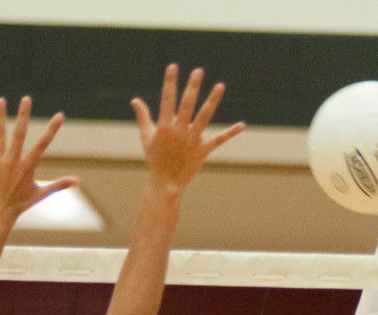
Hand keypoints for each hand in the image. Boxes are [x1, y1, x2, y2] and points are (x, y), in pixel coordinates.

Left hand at [0, 97, 76, 222]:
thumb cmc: (21, 204)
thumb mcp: (42, 193)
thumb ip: (59, 184)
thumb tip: (77, 181)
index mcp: (28, 166)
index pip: (43, 144)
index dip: (52, 129)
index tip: (60, 115)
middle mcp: (13, 160)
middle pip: (20, 133)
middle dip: (24, 115)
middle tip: (26, 98)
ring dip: (0, 117)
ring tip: (0, 100)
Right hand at [131, 64, 245, 191]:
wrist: (165, 183)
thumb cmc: (154, 159)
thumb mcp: (146, 137)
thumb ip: (142, 117)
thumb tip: (135, 100)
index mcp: (164, 127)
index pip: (167, 100)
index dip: (170, 83)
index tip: (173, 67)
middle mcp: (179, 131)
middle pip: (187, 105)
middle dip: (192, 87)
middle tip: (198, 71)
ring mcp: (192, 140)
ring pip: (204, 117)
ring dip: (212, 100)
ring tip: (220, 85)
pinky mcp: (203, 151)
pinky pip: (219, 140)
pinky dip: (230, 133)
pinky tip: (242, 125)